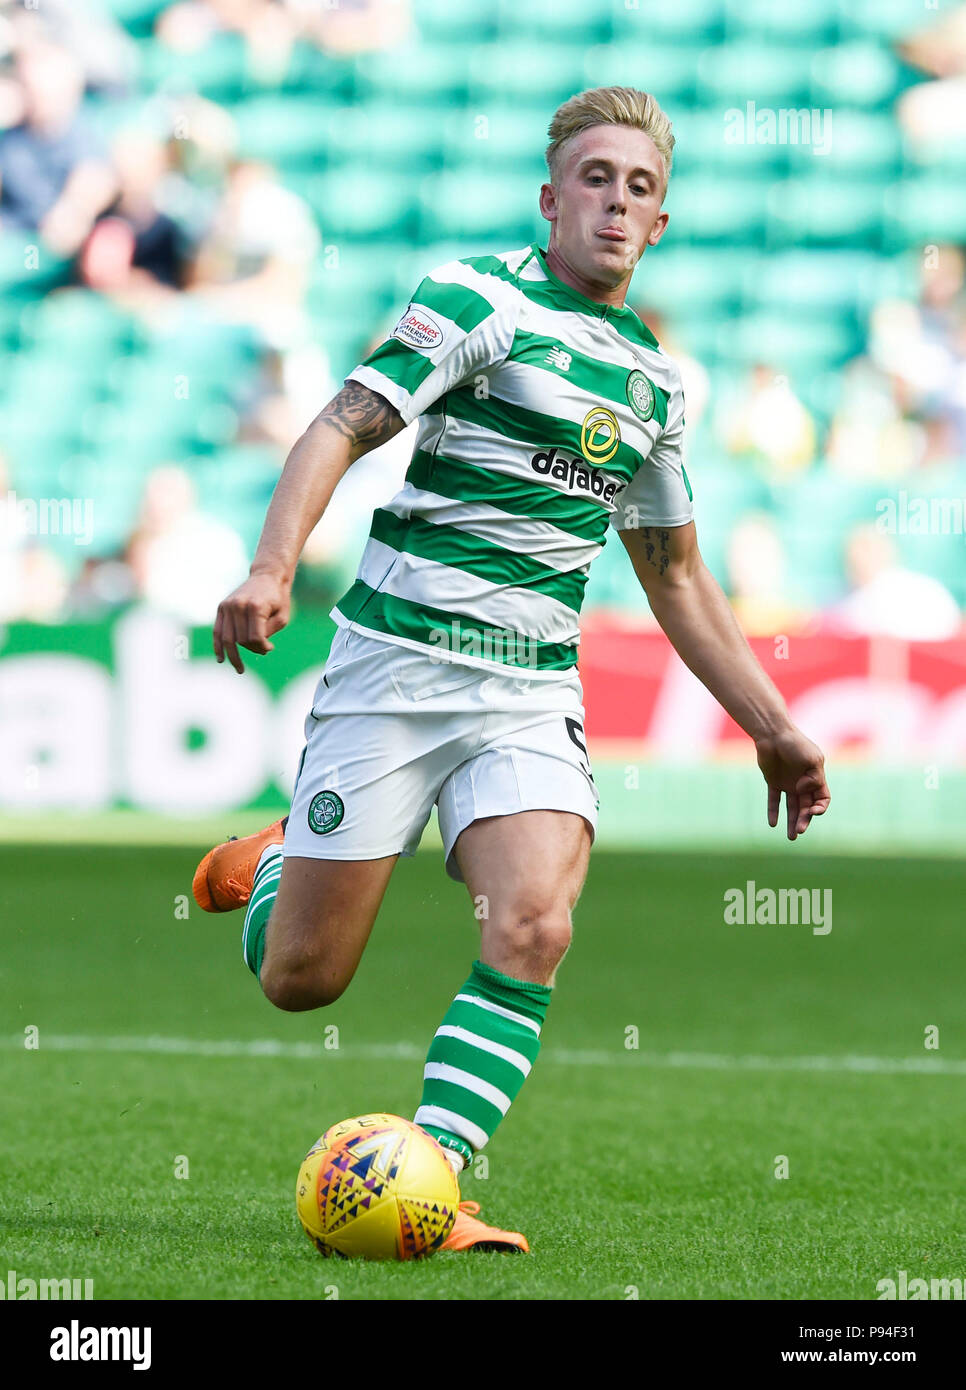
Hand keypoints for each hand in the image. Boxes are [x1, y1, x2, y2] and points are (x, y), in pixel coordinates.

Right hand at [213, 570, 290, 673]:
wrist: (266, 576)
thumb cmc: (277, 598)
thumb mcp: (282, 617)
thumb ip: (268, 633)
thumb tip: (257, 648)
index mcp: (255, 607)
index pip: (255, 638)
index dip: (262, 647)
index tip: (270, 647)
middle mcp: (238, 605)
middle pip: (241, 639)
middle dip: (252, 649)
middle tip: (262, 652)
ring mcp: (228, 606)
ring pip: (228, 638)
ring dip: (234, 655)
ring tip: (240, 669)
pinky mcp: (222, 607)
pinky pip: (217, 631)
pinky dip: (218, 646)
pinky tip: (221, 660)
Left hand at [755, 726, 830, 840]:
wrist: (773, 733)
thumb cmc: (795, 743)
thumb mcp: (812, 759)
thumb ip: (813, 777)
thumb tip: (804, 791)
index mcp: (816, 777)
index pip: (822, 799)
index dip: (820, 808)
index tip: (812, 811)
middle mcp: (803, 783)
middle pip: (807, 807)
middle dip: (805, 820)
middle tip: (799, 831)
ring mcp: (788, 783)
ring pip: (792, 807)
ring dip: (792, 822)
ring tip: (792, 837)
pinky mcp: (773, 782)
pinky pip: (774, 800)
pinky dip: (774, 812)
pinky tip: (773, 824)